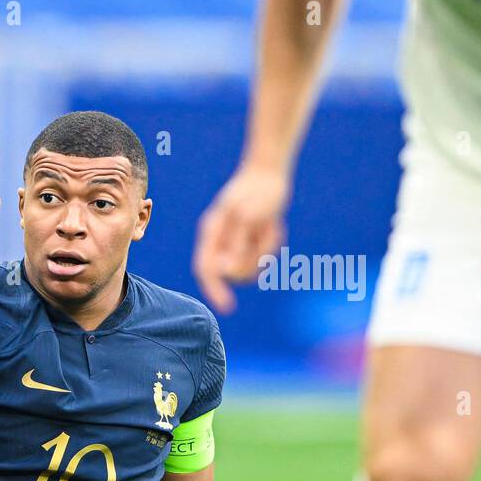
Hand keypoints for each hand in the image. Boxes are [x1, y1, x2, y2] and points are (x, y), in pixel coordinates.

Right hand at [192, 164, 289, 312]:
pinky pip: (262, 257)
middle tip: (265, 240)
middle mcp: (221, 241)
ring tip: (271, 226)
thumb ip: (238, 243)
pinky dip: (271, 245)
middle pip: (232, 272)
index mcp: (212, 233)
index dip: (214, 290)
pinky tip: (274, 226)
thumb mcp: (247, 215)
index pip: (206, 269)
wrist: (269, 173)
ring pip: (250, 267)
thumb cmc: (256, 191)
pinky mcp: (252, 241)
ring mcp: (236, 242)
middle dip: (252, 263)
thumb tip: (230, 271)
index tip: (227, 307)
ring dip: (265, 252)